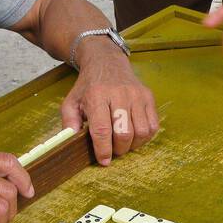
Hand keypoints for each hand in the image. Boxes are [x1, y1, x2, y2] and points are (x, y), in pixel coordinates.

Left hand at [60, 43, 158, 165]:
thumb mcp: (71, 101)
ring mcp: (136, 95)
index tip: (104, 161)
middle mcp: (119, 94)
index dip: (103, 149)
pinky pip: (153, 125)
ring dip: (133, 144)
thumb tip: (70, 141)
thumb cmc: (88, 87)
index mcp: (97, 95)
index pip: (102, 129)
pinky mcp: (148, 96)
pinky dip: (145, 137)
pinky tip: (134, 135)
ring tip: (124, 143)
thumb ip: (69, 122)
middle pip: (124, 133)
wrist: (106, 62)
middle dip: (119, 149)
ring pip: (141, 132)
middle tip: (113, 150)